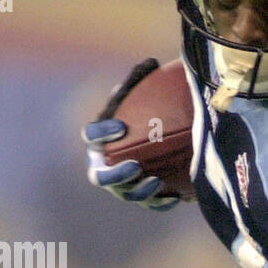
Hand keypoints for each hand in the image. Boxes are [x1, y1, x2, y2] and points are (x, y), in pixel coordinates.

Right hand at [84, 57, 179, 210]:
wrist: (159, 137)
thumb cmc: (144, 113)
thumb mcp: (143, 95)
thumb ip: (142, 81)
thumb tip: (152, 62)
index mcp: (100, 140)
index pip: (92, 137)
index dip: (101, 133)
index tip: (121, 127)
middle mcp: (104, 165)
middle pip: (100, 177)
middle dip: (114, 175)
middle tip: (134, 166)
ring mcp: (122, 185)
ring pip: (125, 194)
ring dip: (138, 191)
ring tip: (155, 181)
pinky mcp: (142, 197)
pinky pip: (149, 204)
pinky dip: (160, 202)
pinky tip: (175, 197)